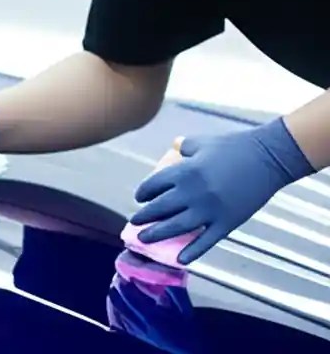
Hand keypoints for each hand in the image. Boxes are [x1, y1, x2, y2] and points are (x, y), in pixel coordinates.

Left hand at [130, 117, 313, 264]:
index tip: (139, 198)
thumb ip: (184, 146)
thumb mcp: (202, 142)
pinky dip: (192, 252)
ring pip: (176, 227)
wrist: (268, 158)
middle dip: (144, 216)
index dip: (143, 193)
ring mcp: (209, 210)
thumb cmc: (234, 147)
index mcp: (184, 172)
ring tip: (144, 239)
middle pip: (160, 209)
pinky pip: (206, 241)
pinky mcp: (227, 222)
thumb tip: (175, 147)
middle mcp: (192, 193)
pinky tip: (180, 260)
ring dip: (158, 234)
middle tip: (134, 222)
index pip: (153, 186)